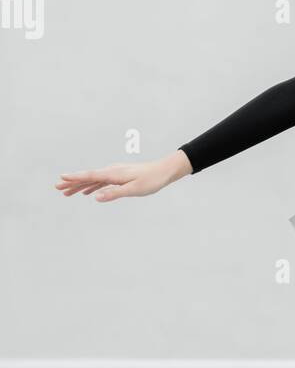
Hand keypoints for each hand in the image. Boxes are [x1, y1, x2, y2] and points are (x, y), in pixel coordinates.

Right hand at [55, 150, 190, 201]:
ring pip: (93, 180)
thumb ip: (114, 193)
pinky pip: (101, 182)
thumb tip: (95, 197)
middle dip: (72, 182)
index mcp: (113, 174)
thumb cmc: (151, 180)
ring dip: (80, 185)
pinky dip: (92, 186)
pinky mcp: (120, 176)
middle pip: (88, 177)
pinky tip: (87, 192)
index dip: (75, 178)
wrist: (165, 170)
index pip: (90, 175)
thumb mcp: (133, 189)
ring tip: (67, 192)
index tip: (61, 179)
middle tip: (57, 188)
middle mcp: (112, 171)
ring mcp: (115, 173)